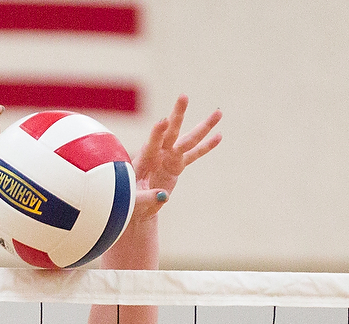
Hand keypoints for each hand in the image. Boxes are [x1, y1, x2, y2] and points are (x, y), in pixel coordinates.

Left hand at [127, 96, 222, 220]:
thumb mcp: (135, 201)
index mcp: (144, 159)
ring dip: (203, 127)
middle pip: (171, 132)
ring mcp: (169, 157)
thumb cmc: (129, 200)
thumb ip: (148, 198)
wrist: (134, 203)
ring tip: (218, 113)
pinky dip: (206, 146)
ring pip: (189, 140)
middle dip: (178, 115)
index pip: (152, 143)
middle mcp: (158, 153)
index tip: (164, 120)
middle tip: (184, 96)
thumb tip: (164, 196)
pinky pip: (194, 154)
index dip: (157, 132)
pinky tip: (219, 136)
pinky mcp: (177, 164)